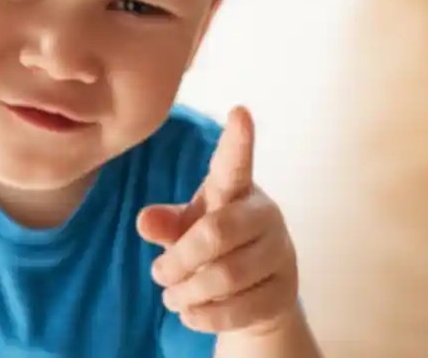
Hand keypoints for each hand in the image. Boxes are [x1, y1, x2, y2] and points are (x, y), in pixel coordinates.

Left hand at [137, 107, 299, 336]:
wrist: (259, 293)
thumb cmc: (217, 243)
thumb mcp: (188, 227)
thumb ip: (168, 223)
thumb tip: (144, 221)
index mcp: (237, 190)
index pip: (236, 163)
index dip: (238, 140)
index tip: (240, 111)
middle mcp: (265, 215)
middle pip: (216, 233)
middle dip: (179, 259)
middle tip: (157, 274)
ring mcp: (279, 254)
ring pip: (226, 276)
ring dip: (187, 292)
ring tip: (171, 296)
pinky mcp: (284, 292)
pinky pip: (239, 308)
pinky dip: (205, 316)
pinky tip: (190, 313)